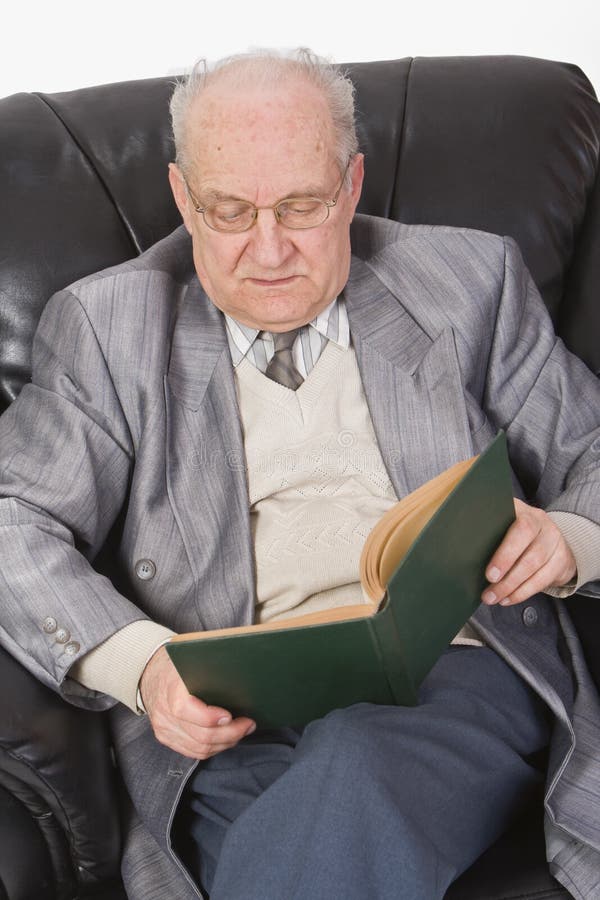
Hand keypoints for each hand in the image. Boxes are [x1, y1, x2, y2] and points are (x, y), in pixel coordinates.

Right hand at [139, 645, 255, 758]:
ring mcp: (164, 728)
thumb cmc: (177, 665)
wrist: (150, 674)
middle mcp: (165, 713)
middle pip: (200, 736)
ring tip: (240, 732)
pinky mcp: (166, 738)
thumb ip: (210, 669)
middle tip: (247, 725)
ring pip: (199, 748)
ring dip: (225, 743)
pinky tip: (225, 739)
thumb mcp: (190, 660)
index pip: (186, 710)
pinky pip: (192, 752)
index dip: (211, 717)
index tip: (231, 715)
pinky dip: (213, 748)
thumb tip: (240, 675)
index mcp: (171, 690)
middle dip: (230, 733)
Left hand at [481, 498, 575, 606]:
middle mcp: (541, 523)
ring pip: (535, 565)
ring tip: (492, 597)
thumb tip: (459, 550)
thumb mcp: (503, 524)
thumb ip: (488, 531)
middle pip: (528, 546)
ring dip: (511, 586)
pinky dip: (523, 592)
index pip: (517, 526)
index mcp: (522, 511)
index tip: (488, 568)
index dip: (505, 551)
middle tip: (489, 583)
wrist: (551, 539)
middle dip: (506, 567)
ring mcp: (554, 541)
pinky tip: (507, 598)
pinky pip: (543, 579)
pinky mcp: (561, 560)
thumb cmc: (516, 533)